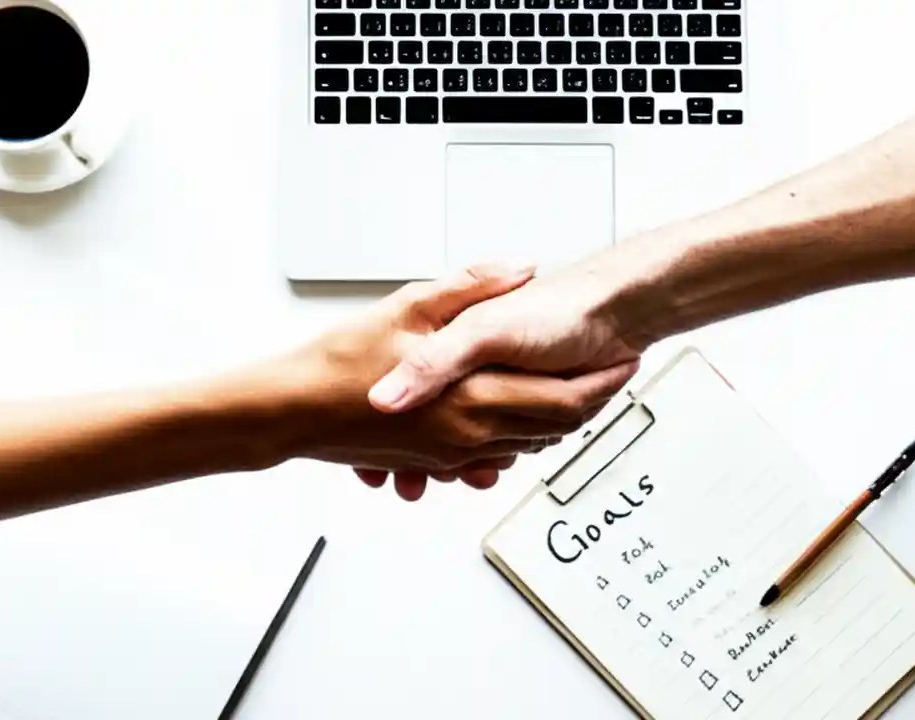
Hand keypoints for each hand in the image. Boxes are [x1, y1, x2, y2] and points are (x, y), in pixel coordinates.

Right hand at [287, 263, 637, 500]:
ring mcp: (449, 454)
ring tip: (576, 398)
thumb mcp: (408, 306)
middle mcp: (468, 433)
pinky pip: (489, 460)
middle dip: (589, 404)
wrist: (292, 407)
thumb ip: (470, 288)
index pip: (563, 400)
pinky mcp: (431, 462)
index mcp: (472, 395)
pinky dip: (512, 444)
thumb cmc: (340, 360)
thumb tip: (518, 269)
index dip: (602, 383)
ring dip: (553, 426)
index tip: (623, 363)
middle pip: (552, 428)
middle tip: (611, 378)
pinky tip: (513, 424)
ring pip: (524, 447)